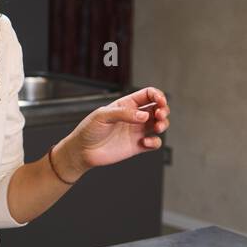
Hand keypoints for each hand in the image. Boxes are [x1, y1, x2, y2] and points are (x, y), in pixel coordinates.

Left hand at [55, 86, 169, 179]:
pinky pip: (154, 143)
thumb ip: (123, 113)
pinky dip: (155, 142)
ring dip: (164, 124)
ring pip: (159, 124)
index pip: (148, 95)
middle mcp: (134, 117)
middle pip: (158, 108)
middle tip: (159, 115)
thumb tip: (143, 115)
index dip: (158, 95)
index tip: (160, 101)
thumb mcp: (102, 115)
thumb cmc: (88, 130)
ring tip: (157, 127)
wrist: (82, 151)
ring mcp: (136, 131)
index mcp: (126, 104)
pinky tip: (145, 142)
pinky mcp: (137, 146)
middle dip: (164, 110)